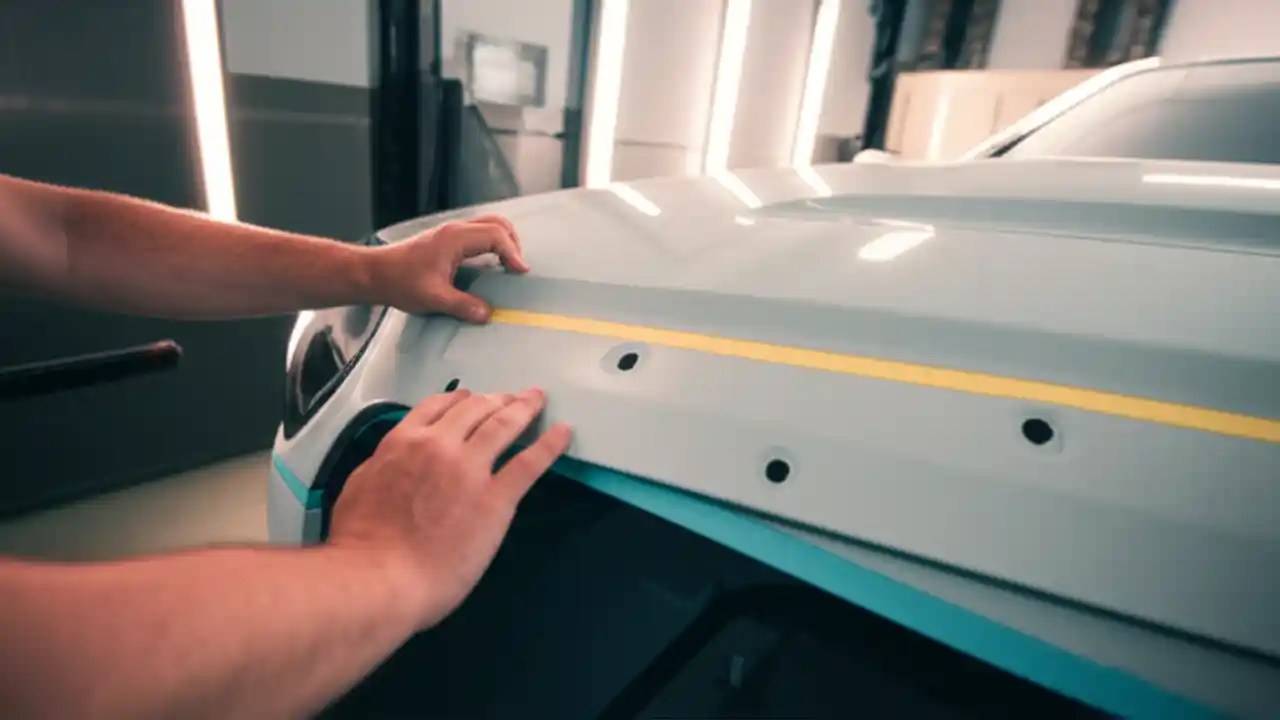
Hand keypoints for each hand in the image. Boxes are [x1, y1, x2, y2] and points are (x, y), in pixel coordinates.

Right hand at [327, 388, 571, 628]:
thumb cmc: (361, 544)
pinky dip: (550, 444)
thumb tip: (393, 464)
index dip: (459, 399)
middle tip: (511, 398)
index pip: (437, 407)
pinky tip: (564, 432)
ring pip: (503, 426)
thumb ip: (383, 468)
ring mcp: (470, 469)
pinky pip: (529, 462)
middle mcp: (439, 446)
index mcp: (403, 443)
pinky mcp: (496, 498)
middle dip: (495, 400)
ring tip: (536, 400)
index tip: (472, 398)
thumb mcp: (360, 488)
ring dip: (522, 408)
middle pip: (475, 410)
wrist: (380, 577)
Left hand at [367, 214, 528, 321]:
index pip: (495, 236)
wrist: (376, 273)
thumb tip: (487, 314)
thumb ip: (463, 306)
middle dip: (512, 242)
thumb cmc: (400, 281)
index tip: (520, 272)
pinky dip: (491, 243)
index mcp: (455, 238)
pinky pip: (477, 233)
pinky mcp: (446, 240)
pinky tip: (490, 263)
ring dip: (503, 241)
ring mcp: (450, 233)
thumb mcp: (434, 298)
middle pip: (496, 223)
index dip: (513, 253)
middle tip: (517, 266)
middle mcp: (455, 230)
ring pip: (487, 225)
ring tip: (508, 264)